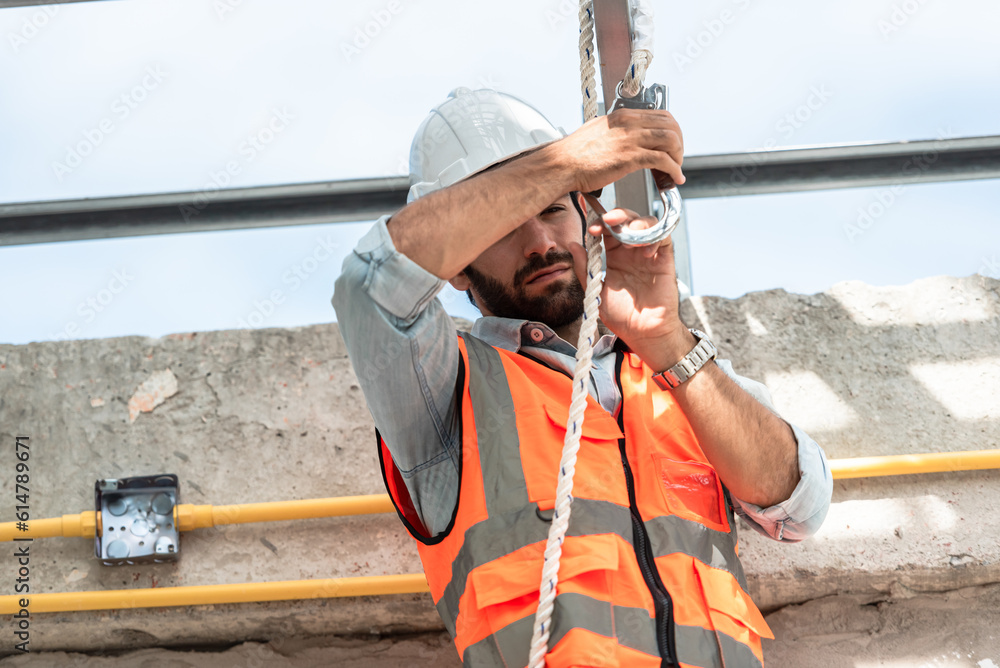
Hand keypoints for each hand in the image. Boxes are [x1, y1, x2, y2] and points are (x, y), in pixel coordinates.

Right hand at [554, 109, 685, 194]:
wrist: (561, 164)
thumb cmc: (574, 153)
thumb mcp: (598, 131)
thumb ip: (615, 131)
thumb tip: (624, 136)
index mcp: (623, 116)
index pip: (660, 115)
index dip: (672, 130)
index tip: (672, 144)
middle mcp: (629, 123)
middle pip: (670, 124)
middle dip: (679, 142)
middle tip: (677, 157)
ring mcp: (630, 139)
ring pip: (671, 139)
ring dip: (678, 155)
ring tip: (676, 168)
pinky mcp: (630, 157)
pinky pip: (663, 160)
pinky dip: (674, 170)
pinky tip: (674, 178)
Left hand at [569, 203, 694, 369]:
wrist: (644, 332)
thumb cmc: (621, 315)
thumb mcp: (596, 292)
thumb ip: (585, 268)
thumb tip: (572, 245)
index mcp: (614, 256)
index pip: (607, 229)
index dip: (600, 223)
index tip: (592, 229)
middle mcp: (631, 251)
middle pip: (627, 220)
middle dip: (618, 215)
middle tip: (608, 221)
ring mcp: (648, 253)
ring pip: (646, 223)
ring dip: (636, 223)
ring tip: (627, 238)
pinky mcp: (664, 258)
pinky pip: (663, 237)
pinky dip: (654, 237)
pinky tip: (645, 251)